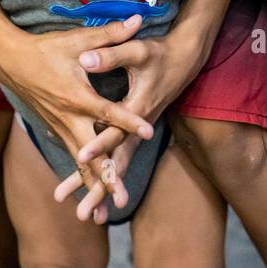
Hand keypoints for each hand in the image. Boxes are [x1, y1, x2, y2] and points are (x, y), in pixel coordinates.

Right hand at [0, 14, 155, 210]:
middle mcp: (68, 118)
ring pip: (80, 163)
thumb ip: (110, 35)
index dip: (129, 121)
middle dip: (107, 176)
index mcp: (77, 96)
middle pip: (91, 154)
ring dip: (94, 185)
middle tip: (123, 198)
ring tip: (107, 211)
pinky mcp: (56, 131)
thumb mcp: (77, 39)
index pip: (108, 112)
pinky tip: (91, 196)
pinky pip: (72, 158)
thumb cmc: (45, 48)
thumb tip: (138, 20)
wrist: (8, 60)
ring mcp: (61, 128)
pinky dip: (82, 177)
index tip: (149, 131)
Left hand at [51, 17, 216, 221]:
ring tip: (84, 217)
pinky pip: (118, 159)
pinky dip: (104, 176)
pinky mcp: (135, 134)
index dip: (100, 144)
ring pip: (118, 167)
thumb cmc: (161, 53)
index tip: (80, 158)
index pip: (116, 131)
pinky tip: (87, 187)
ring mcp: (138, 134)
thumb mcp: (138, 50)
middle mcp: (139, 129)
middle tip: (80, 215)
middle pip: (117, 164)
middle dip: (98, 189)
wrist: (185, 59)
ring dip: (100, 191)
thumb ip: (111, 55)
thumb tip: (85, 60)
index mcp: (137, 109)